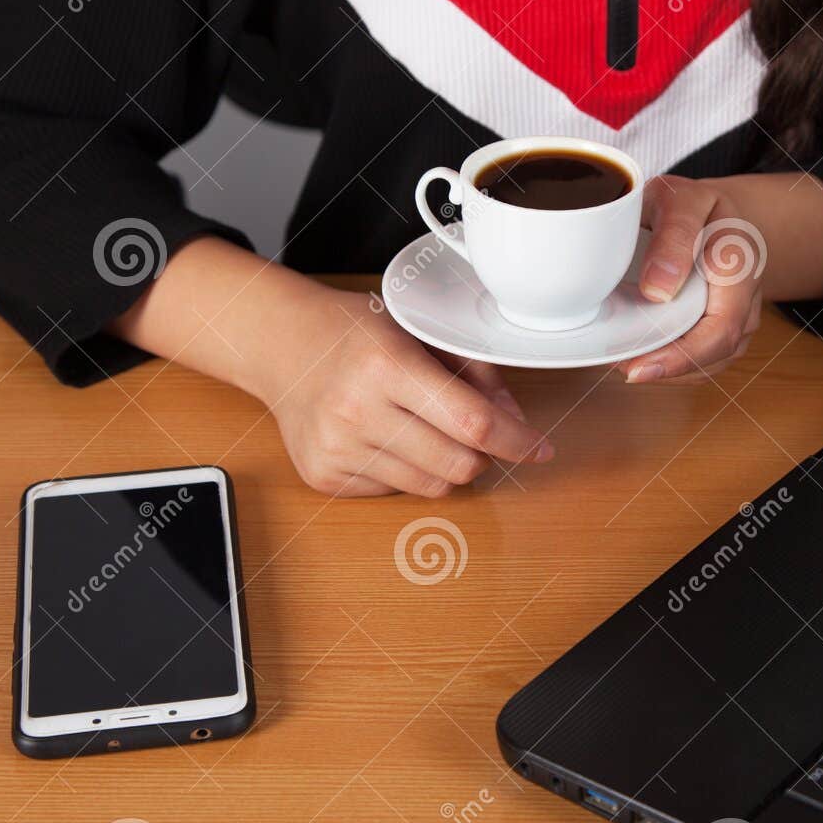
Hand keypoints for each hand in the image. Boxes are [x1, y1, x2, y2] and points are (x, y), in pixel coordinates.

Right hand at [263, 289, 552, 496]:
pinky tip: (383, 436)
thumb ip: (475, 374)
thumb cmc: (355, 333)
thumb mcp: (418, 330)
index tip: (540, 448)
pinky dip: (405, 471)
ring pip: (431, 486)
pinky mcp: (322, 475)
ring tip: (422, 428)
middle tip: (472, 431)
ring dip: (445, 466)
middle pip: (458, 465)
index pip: (472, 422)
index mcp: (387, 364)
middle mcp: (356, 409)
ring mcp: (336, 448)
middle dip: (481, 454)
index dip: (517, 441)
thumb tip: (515, 424)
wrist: (281, 345)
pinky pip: (394, 492)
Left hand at [618, 175, 763, 383]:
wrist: (713, 212)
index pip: (722, 326)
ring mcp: (739, 318)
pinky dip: (671, 364)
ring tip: (625, 361)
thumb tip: (657, 290)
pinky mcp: (723, 330)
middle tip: (622, 369)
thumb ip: (672, 236)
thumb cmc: (693, 205)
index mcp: (741, 264)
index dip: (682, 355)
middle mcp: (747, 298)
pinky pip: (703, 360)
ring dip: (667, 370)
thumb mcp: (680, 199)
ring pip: (709, 363)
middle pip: (715, 353)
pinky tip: (640, 356)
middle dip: (667, 369)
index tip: (639, 366)